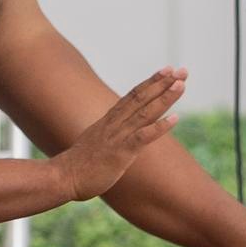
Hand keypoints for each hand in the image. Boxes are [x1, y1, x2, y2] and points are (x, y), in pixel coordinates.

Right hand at [46, 67, 184, 204]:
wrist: (63, 177)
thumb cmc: (80, 164)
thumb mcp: (96, 142)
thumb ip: (109, 133)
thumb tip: (116, 130)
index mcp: (110, 120)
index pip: (133, 96)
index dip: (151, 82)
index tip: (167, 71)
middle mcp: (115, 124)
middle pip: (142, 98)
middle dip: (163, 83)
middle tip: (182, 70)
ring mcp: (117, 137)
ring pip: (145, 112)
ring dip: (164, 98)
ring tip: (181, 84)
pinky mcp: (120, 153)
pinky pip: (142, 137)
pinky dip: (159, 127)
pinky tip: (175, 118)